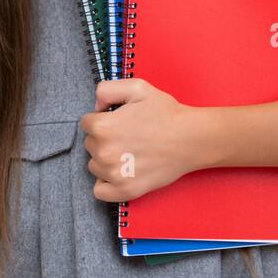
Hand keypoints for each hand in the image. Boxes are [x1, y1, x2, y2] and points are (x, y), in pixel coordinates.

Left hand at [81, 78, 198, 202]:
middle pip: (90, 144)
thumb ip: (107, 90)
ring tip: (128, 152)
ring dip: (105, 159)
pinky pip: (100, 190)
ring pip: (94, 165)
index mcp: (103, 126)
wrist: (190, 139)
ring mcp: (114, 174)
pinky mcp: (125, 190)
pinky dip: (106, 183)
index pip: (87, 123)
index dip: (102, 118)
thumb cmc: (166, 113)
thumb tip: (96, 107)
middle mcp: (104, 152)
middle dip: (104, 138)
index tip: (118, 120)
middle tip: (127, 135)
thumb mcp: (137, 87)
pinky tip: (120, 172)